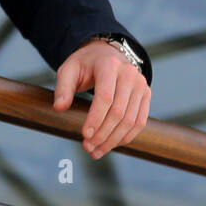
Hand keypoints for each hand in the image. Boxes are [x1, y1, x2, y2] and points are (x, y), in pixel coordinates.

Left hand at [52, 38, 150, 158]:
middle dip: (103, 134)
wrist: (106, 54)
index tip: (84, 135)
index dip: (95, 118)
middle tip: (88, 148)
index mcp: (109, 65)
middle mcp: (129, 74)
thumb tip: (59, 108)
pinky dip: (126, 136)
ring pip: (131, 120)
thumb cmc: (84, 64)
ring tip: (96, 151)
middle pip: (119, 112)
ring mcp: (141, 85)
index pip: (105, 97)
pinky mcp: (146, 95)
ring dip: (114, 140)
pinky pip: (140, 121)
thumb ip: (63, 88)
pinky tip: (112, 145)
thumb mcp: (69, 69)